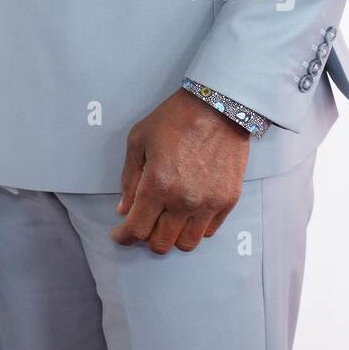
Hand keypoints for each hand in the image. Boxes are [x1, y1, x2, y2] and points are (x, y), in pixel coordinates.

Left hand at [110, 88, 249, 254]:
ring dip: (172, 235)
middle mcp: (184, 201)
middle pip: (161, 243)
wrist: (218, 106)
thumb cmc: (174, 119)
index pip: (137, 229)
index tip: (119, 234)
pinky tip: (187, 212)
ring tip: (166, 218)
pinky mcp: (229, 201)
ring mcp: (209, 204)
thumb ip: (129, 178)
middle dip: (146, 237)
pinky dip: (194, 227)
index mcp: (158, 185)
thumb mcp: (139, 140)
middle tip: (144, 221)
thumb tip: (124, 210)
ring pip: (186, 244)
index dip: (124, 236)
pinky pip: (208, 231)